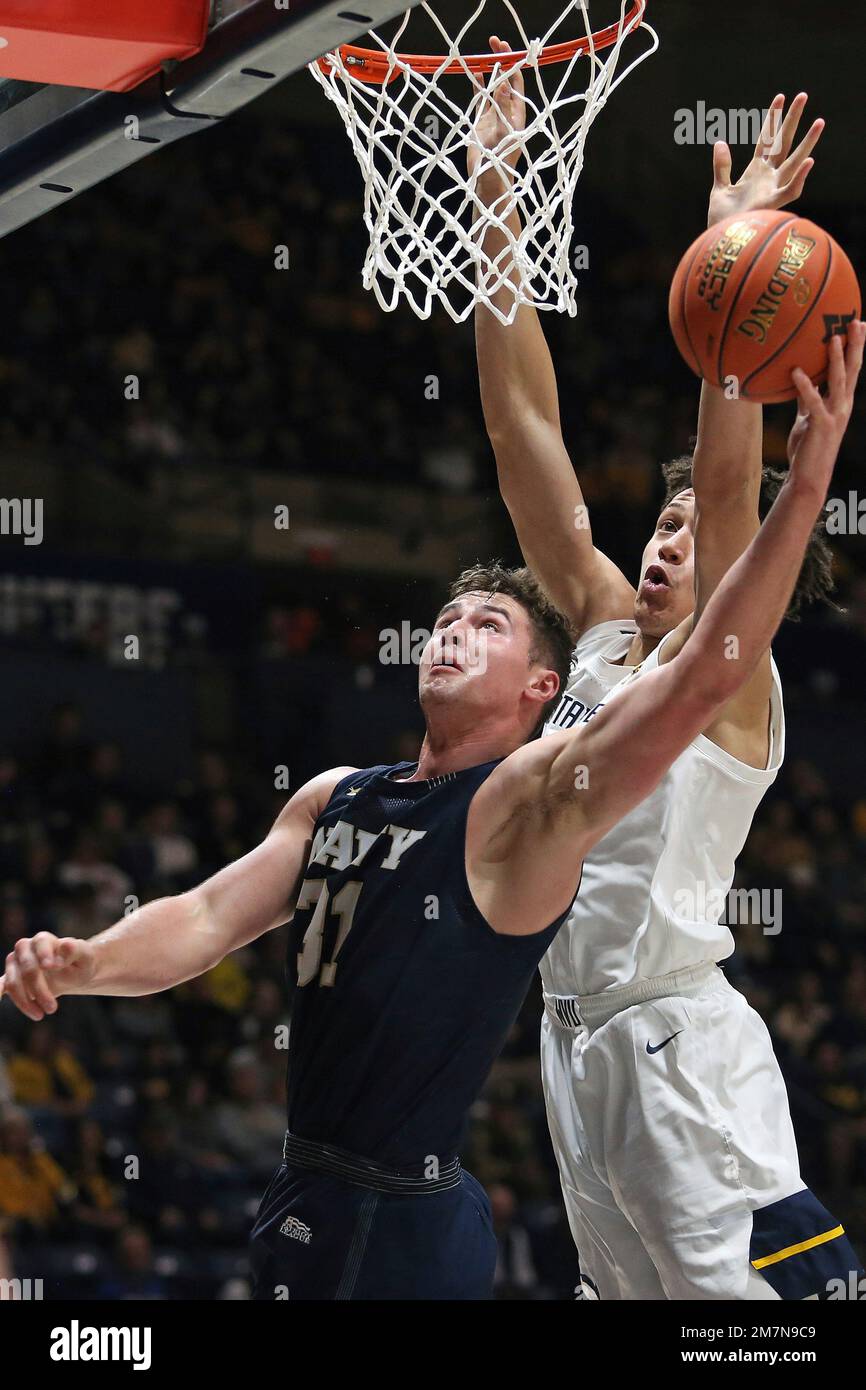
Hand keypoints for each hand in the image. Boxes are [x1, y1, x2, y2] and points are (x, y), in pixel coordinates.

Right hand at [0, 932, 95, 1020]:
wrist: (72, 973)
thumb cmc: (79, 963)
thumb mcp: (85, 957)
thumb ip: (76, 950)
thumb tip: (64, 947)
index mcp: (43, 940)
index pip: (40, 944)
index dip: (45, 954)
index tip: (51, 966)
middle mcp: (25, 948)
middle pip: (28, 969)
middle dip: (40, 990)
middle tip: (53, 1009)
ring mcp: (14, 963)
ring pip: (13, 983)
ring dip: (26, 1001)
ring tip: (42, 1014)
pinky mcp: (9, 979)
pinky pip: (1, 985)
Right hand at [468, 35, 526, 187]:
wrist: (488, 180)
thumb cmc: (501, 162)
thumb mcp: (503, 133)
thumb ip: (503, 109)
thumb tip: (504, 84)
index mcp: (517, 113)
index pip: (516, 81)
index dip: (512, 63)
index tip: (504, 47)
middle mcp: (507, 112)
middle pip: (505, 80)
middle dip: (501, 61)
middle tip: (494, 42)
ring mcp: (494, 117)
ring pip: (492, 88)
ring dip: (489, 72)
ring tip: (483, 55)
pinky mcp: (482, 123)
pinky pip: (481, 100)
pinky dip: (478, 88)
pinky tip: (476, 76)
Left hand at [708, 93, 822, 227]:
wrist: (721, 241)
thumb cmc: (722, 219)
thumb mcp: (719, 188)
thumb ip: (722, 166)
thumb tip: (720, 141)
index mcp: (755, 171)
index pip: (767, 139)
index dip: (773, 119)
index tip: (780, 97)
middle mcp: (768, 177)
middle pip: (784, 143)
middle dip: (793, 120)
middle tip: (803, 95)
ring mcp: (772, 189)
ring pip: (793, 162)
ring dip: (807, 143)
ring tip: (819, 122)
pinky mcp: (772, 205)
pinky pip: (790, 191)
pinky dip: (799, 178)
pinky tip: (808, 162)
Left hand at [787, 321, 865, 491]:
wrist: (809, 477)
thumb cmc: (807, 448)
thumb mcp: (807, 418)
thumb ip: (807, 399)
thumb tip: (801, 378)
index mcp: (840, 402)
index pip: (850, 370)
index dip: (854, 348)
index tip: (856, 325)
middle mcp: (842, 406)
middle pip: (851, 370)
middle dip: (855, 345)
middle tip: (855, 321)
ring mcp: (834, 415)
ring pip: (838, 381)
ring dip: (836, 359)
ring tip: (833, 337)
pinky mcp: (821, 425)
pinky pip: (813, 402)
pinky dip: (805, 386)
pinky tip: (796, 371)